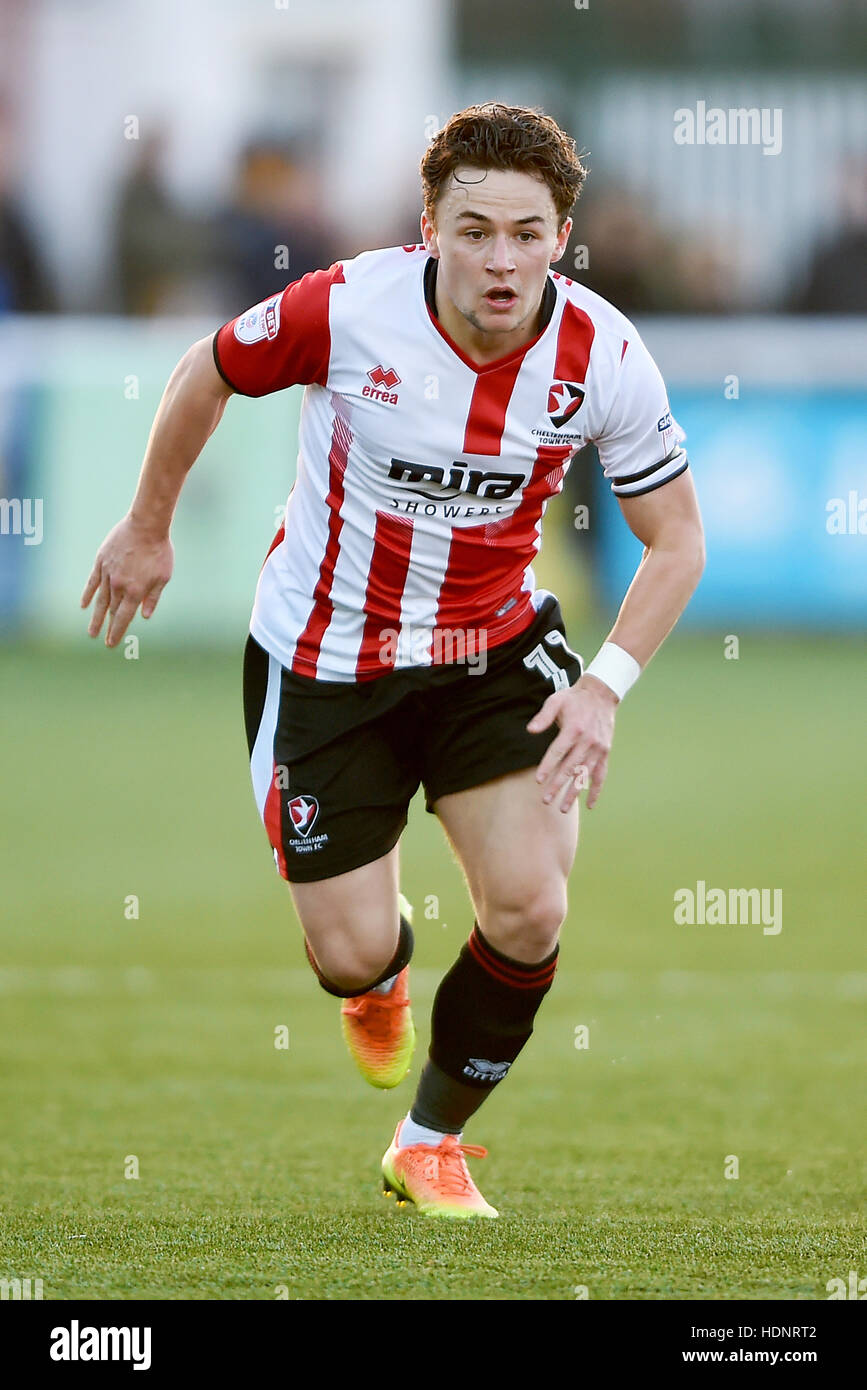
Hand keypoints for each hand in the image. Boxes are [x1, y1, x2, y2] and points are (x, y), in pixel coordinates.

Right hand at [80, 513, 173, 646]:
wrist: (146, 526)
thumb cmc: (159, 551)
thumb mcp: (163, 577)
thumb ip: (153, 598)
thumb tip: (144, 616)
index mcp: (135, 592)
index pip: (124, 618)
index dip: (117, 632)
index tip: (111, 643)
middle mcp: (119, 586)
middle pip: (112, 611)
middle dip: (107, 628)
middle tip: (104, 641)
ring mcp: (108, 574)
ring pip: (100, 600)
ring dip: (95, 617)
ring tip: (91, 631)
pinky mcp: (101, 562)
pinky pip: (92, 582)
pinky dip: (87, 595)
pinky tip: (83, 606)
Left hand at [527, 675, 617, 811]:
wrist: (601, 694)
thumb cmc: (574, 698)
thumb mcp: (556, 701)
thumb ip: (544, 716)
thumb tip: (530, 730)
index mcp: (574, 729)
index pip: (558, 752)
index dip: (547, 767)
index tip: (538, 781)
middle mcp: (587, 741)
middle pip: (570, 767)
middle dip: (557, 785)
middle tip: (546, 800)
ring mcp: (598, 749)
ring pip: (585, 774)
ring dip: (574, 792)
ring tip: (563, 808)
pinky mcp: (605, 752)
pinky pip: (601, 774)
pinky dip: (596, 790)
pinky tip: (590, 804)